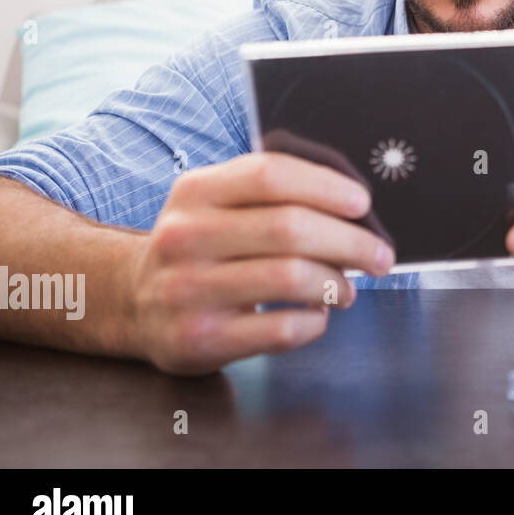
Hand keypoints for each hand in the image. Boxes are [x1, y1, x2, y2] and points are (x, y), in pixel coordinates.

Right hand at [129, 152, 394, 374]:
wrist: (133, 301)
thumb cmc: (201, 247)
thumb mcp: (216, 204)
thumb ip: (272, 194)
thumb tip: (354, 206)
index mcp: (195, 192)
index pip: (270, 175)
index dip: (326, 186)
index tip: (362, 204)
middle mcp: (185, 237)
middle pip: (289, 228)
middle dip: (351, 242)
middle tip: (380, 255)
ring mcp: (187, 290)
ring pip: (290, 278)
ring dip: (336, 283)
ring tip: (347, 288)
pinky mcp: (198, 339)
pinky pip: (280, 329)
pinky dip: (313, 322)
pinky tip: (316, 315)